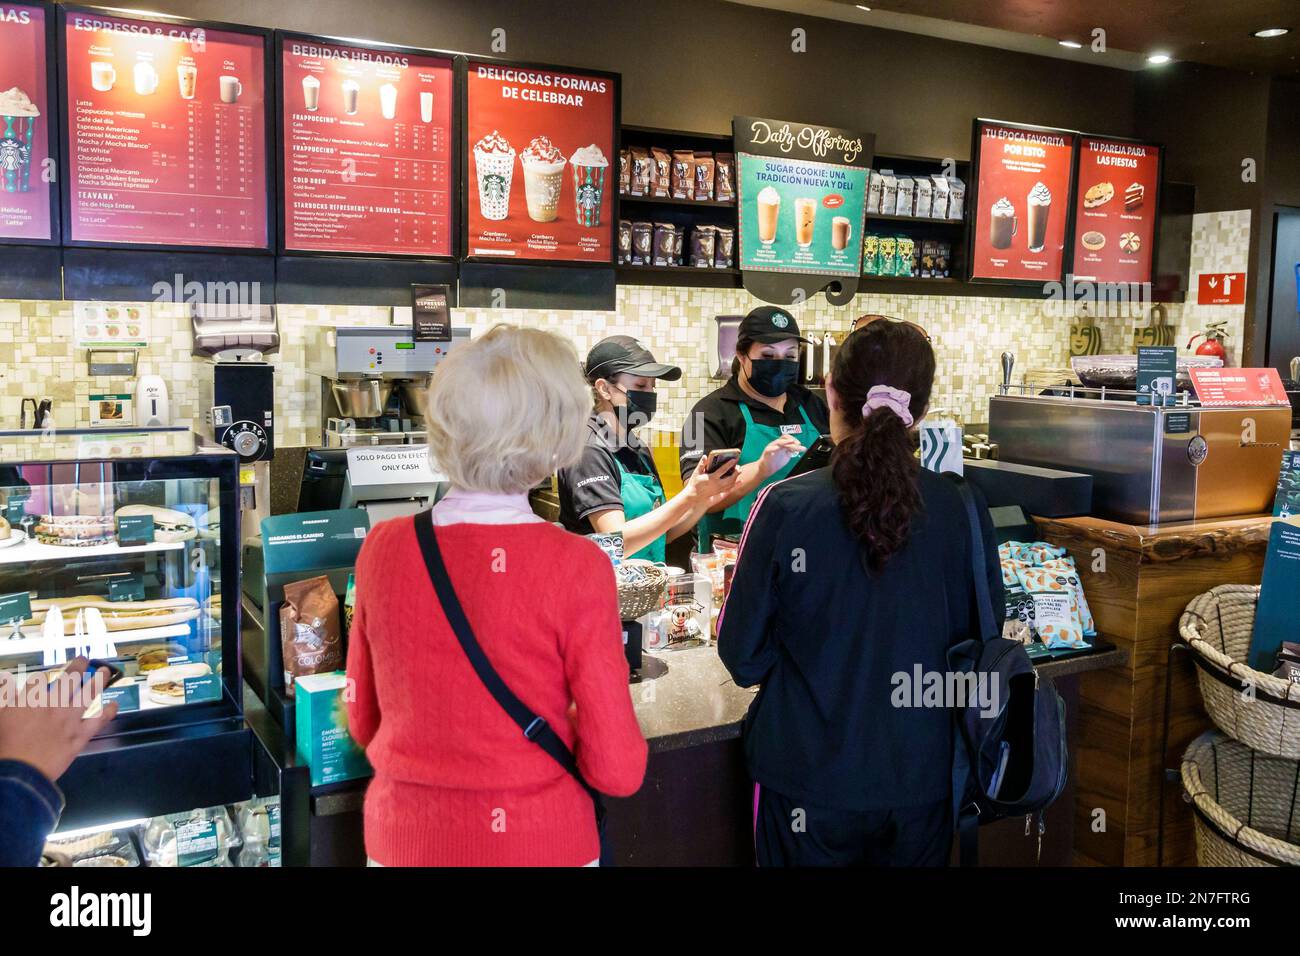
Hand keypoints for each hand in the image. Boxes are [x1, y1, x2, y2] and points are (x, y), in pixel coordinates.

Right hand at [0, 658, 117, 783]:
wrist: (20, 773)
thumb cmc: (4, 748)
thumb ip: (7, 701)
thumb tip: (6, 684)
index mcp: (29, 701)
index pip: (38, 681)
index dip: (42, 678)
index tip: (45, 678)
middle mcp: (52, 704)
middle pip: (68, 679)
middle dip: (78, 666)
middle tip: (84, 659)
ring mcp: (68, 719)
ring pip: (87, 694)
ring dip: (98, 680)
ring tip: (105, 672)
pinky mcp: (80, 735)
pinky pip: (98, 721)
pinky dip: (108, 712)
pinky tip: (114, 704)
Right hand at [686, 455, 738, 508]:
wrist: (694, 498)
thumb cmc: (694, 485)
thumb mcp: (696, 473)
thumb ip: (701, 464)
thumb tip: (705, 456)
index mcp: (712, 478)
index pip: (723, 469)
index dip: (729, 464)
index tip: (734, 460)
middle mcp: (717, 484)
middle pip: (730, 478)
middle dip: (736, 472)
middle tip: (739, 467)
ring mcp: (719, 490)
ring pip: (731, 483)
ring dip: (736, 477)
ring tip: (739, 471)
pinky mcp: (720, 494)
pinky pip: (730, 489)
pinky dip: (736, 485)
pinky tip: (740, 481)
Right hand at [759, 435, 804, 477]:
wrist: (767, 469)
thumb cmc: (776, 462)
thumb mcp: (786, 455)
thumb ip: (791, 450)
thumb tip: (800, 447)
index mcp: (781, 445)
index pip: (787, 438)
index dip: (794, 439)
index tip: (799, 444)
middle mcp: (776, 444)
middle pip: (784, 440)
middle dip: (792, 441)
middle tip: (798, 444)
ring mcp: (771, 448)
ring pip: (777, 442)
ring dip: (784, 442)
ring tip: (791, 441)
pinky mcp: (766, 453)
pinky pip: (769, 449)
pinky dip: (773, 448)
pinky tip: (777, 448)